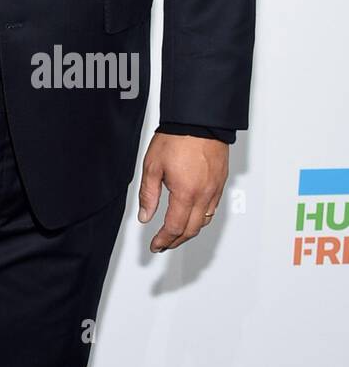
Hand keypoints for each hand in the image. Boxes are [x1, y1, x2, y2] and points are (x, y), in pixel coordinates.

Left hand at [138, 132, 226, 251]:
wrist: (199, 121)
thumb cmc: (177, 139)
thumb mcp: (152, 166)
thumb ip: (148, 194)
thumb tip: (145, 216)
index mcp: (185, 193)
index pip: (174, 228)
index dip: (164, 240)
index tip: (156, 245)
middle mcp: (203, 195)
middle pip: (191, 230)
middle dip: (176, 241)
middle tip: (163, 244)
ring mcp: (214, 190)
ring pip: (204, 221)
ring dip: (189, 232)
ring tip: (176, 234)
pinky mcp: (220, 184)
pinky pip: (212, 209)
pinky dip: (201, 219)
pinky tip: (192, 217)